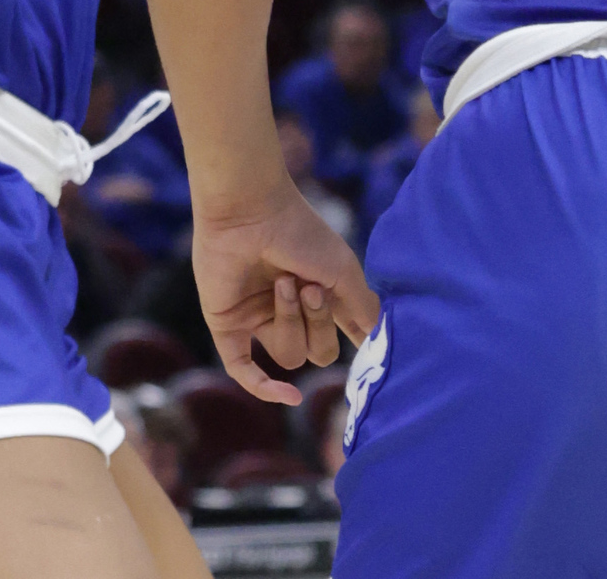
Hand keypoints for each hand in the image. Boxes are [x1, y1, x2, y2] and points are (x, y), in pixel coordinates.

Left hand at [194, 184, 379, 403]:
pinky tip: (289, 396)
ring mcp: (259, 320)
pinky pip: (246, 372)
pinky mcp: (228, 327)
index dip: (356, 343)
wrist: (250, 210)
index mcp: (319, 294)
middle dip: (319, 323)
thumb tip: (378, 342)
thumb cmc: (300, 233)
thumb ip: (362, 308)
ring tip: (283, 282)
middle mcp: (291, 311)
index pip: (343, 332)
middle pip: (319, 351)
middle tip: (310, 287)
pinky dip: (267, 388)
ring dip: (290, 321)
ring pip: (289, 355)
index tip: (372, 356)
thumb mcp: (343, 270)